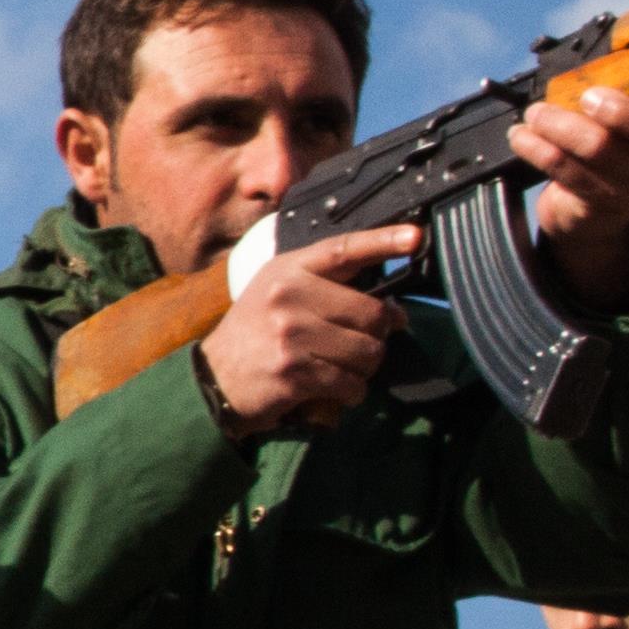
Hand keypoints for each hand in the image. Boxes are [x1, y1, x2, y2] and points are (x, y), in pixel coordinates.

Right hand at [199, 223, 422, 433]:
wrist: (214, 377)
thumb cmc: (257, 333)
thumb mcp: (279, 294)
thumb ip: (328, 288)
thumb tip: (395, 312)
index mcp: (288, 270)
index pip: (343, 250)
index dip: (382, 241)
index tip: (415, 236)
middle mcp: (287, 296)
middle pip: (373, 314)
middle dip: (377, 336)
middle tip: (359, 343)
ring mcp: (290, 335)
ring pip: (369, 353)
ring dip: (363, 368)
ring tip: (339, 367)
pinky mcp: (293, 373)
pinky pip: (352, 384)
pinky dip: (350, 392)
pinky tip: (330, 388)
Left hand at [510, 84, 628, 310]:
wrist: (599, 202)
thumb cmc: (613, 140)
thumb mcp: (624, 113)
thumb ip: (619, 86)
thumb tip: (592, 54)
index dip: (624, 112)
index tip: (589, 95)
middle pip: (607, 142)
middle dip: (564, 121)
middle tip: (539, 109)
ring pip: (583, 158)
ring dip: (548, 132)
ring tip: (530, 118)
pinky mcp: (600, 206)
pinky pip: (565, 173)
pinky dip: (537, 151)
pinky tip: (521, 138)